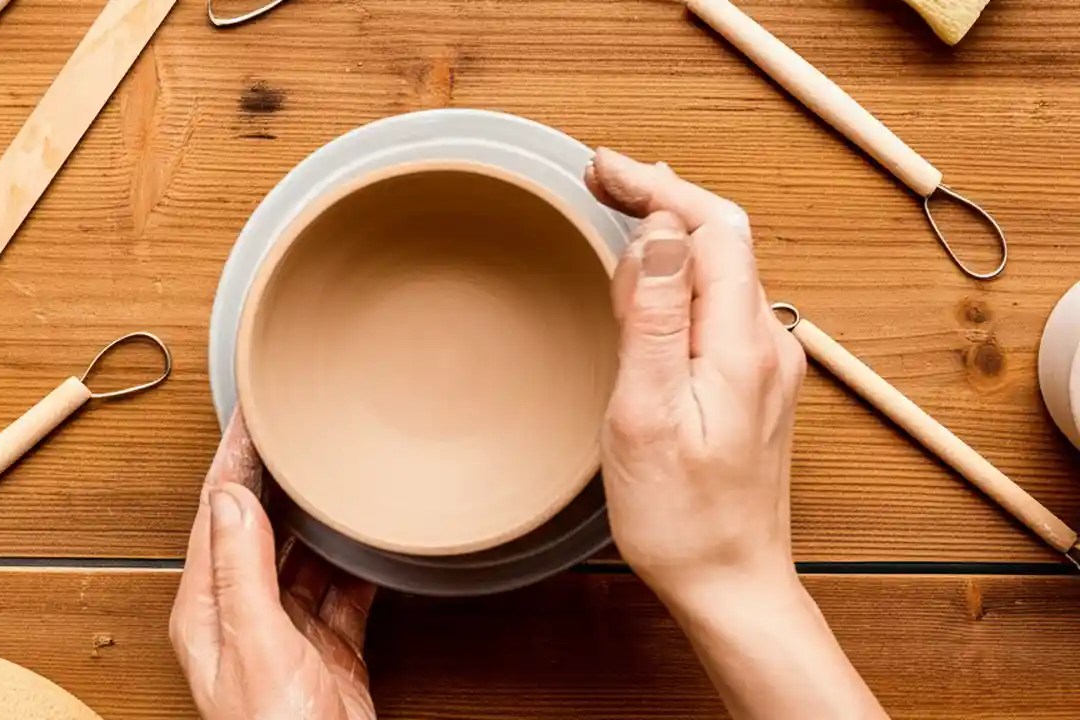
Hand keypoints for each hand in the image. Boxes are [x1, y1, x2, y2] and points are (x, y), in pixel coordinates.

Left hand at [169, 411, 376, 719]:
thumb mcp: (256, 647)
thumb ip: (242, 570)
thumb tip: (231, 496)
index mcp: (209, 606)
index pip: (217, 509)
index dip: (235, 455)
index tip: (253, 409)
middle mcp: (244, 610)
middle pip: (260, 522)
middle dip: (279, 472)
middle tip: (301, 421)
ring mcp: (287, 629)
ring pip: (303, 551)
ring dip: (320, 512)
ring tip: (339, 464)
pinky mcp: (328, 647)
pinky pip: (342, 588)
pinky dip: (358, 559)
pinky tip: (371, 536)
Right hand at [587, 150, 887, 719]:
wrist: (731, 583)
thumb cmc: (680, 516)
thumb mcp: (646, 415)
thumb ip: (654, 318)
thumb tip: (658, 234)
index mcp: (739, 343)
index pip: (709, 227)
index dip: (655, 186)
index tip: (601, 167)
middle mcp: (766, 343)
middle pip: (721, 238)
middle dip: (661, 195)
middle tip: (600, 176)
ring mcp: (767, 364)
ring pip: (723, 268)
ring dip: (672, 229)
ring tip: (622, 203)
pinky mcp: (755, 384)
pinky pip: (721, 303)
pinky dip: (683, 271)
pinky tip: (655, 273)